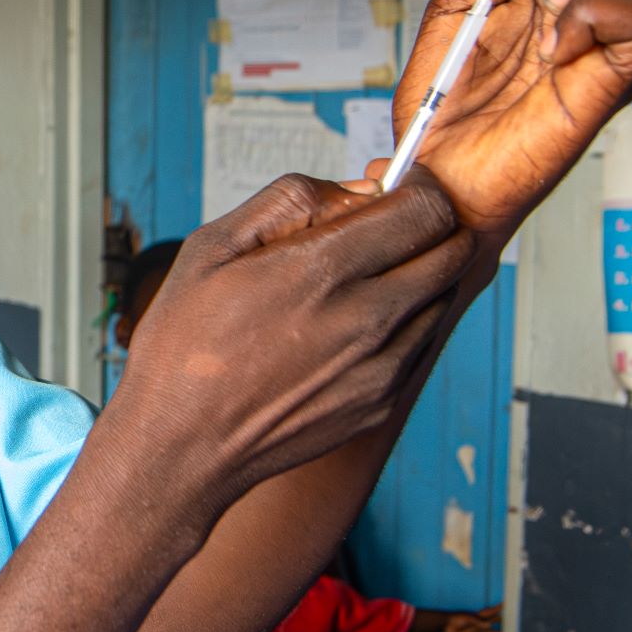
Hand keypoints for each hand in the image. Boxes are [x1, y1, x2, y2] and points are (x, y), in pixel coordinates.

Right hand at [108, 167, 475, 513]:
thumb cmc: (184, 345)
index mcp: (321, 270)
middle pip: (450, 249)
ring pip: (442, 296)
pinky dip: (404, 321)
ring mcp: (381, 368)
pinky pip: (422, 343)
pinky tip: (350, 324)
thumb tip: (357, 190)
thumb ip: (290, 201)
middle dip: (429, 224)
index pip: (425, 210)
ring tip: (359, 279)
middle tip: (386, 224)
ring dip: (418, 274)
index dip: (418, 185)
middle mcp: (364, 319)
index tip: (397, 185)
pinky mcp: (382, 403)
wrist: (181, 445)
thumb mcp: (213, 247)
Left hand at [442, 605, 501, 631]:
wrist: (444, 624)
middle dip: (498, 621)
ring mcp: (473, 630)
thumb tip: (490, 626)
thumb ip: (479, 623)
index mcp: (478, 617)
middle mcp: (477, 623)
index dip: (498, 608)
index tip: (506, 604)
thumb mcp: (468, 619)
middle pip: (491, 622)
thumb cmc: (456, 618)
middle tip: (508, 622)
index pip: (491, 612)